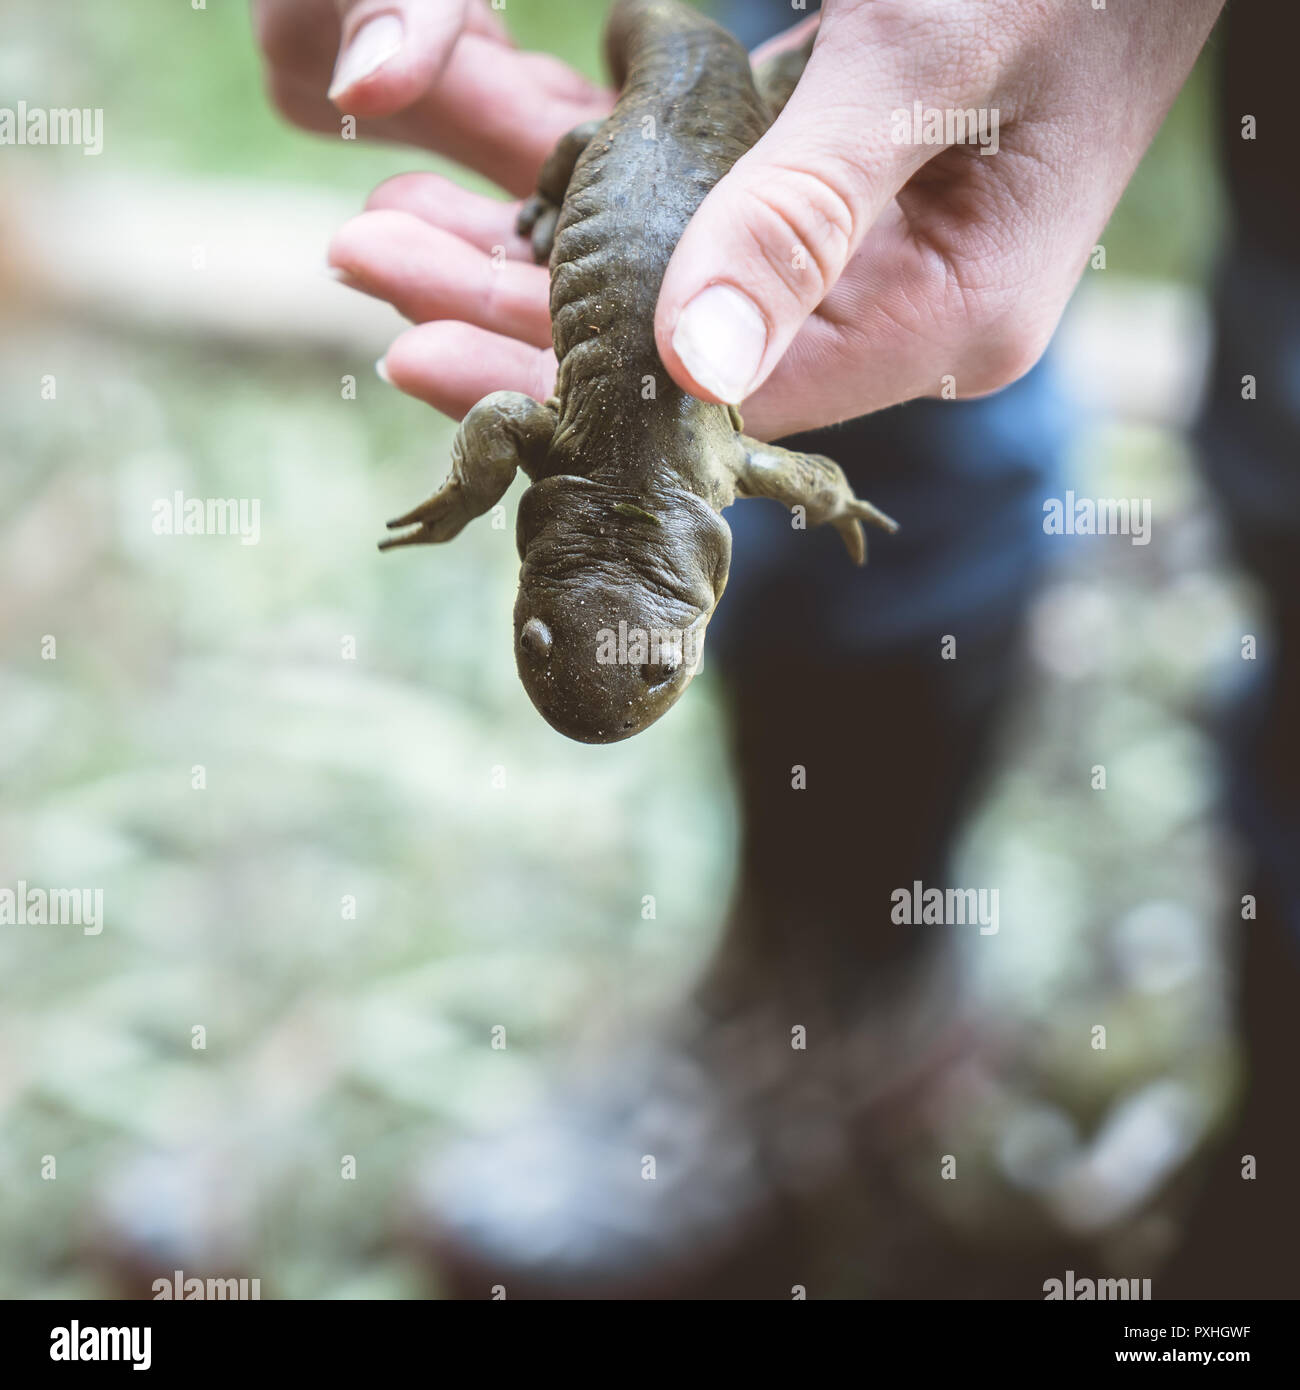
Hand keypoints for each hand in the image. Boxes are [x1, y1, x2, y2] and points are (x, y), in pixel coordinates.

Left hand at [319, 0, 1222, 440]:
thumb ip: (806, 215)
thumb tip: (686, 364)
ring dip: (523, 244)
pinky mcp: (824, 192)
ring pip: (660, 274)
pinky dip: (584, 182)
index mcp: (940, 321)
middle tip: (369, 270)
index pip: (719, 392)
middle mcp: (890, 308)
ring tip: (388, 226)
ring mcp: (857, 253)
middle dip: (510, 313)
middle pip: (669, 346)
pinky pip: (684, 205)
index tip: (423, 354)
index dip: (570, 381)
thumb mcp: (924, 71)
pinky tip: (485, 173)